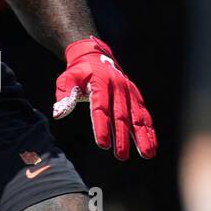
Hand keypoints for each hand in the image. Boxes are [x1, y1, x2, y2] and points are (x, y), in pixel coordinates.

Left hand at [53, 37, 157, 160]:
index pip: (101, 108)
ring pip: (137, 116)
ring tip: (147, 154)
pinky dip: (149, 130)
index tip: (103, 145)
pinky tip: (152, 145)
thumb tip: (58, 114)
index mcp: (100, 83)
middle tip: (121, 155)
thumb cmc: (79, 71)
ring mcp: (128, 91)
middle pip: (120, 115)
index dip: (101, 127)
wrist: (95, 55)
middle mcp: (117, 87)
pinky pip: (143, 114)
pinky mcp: (135, 95)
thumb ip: (64, 95)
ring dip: (142, 136)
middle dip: (121, 137)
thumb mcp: (67, 78)